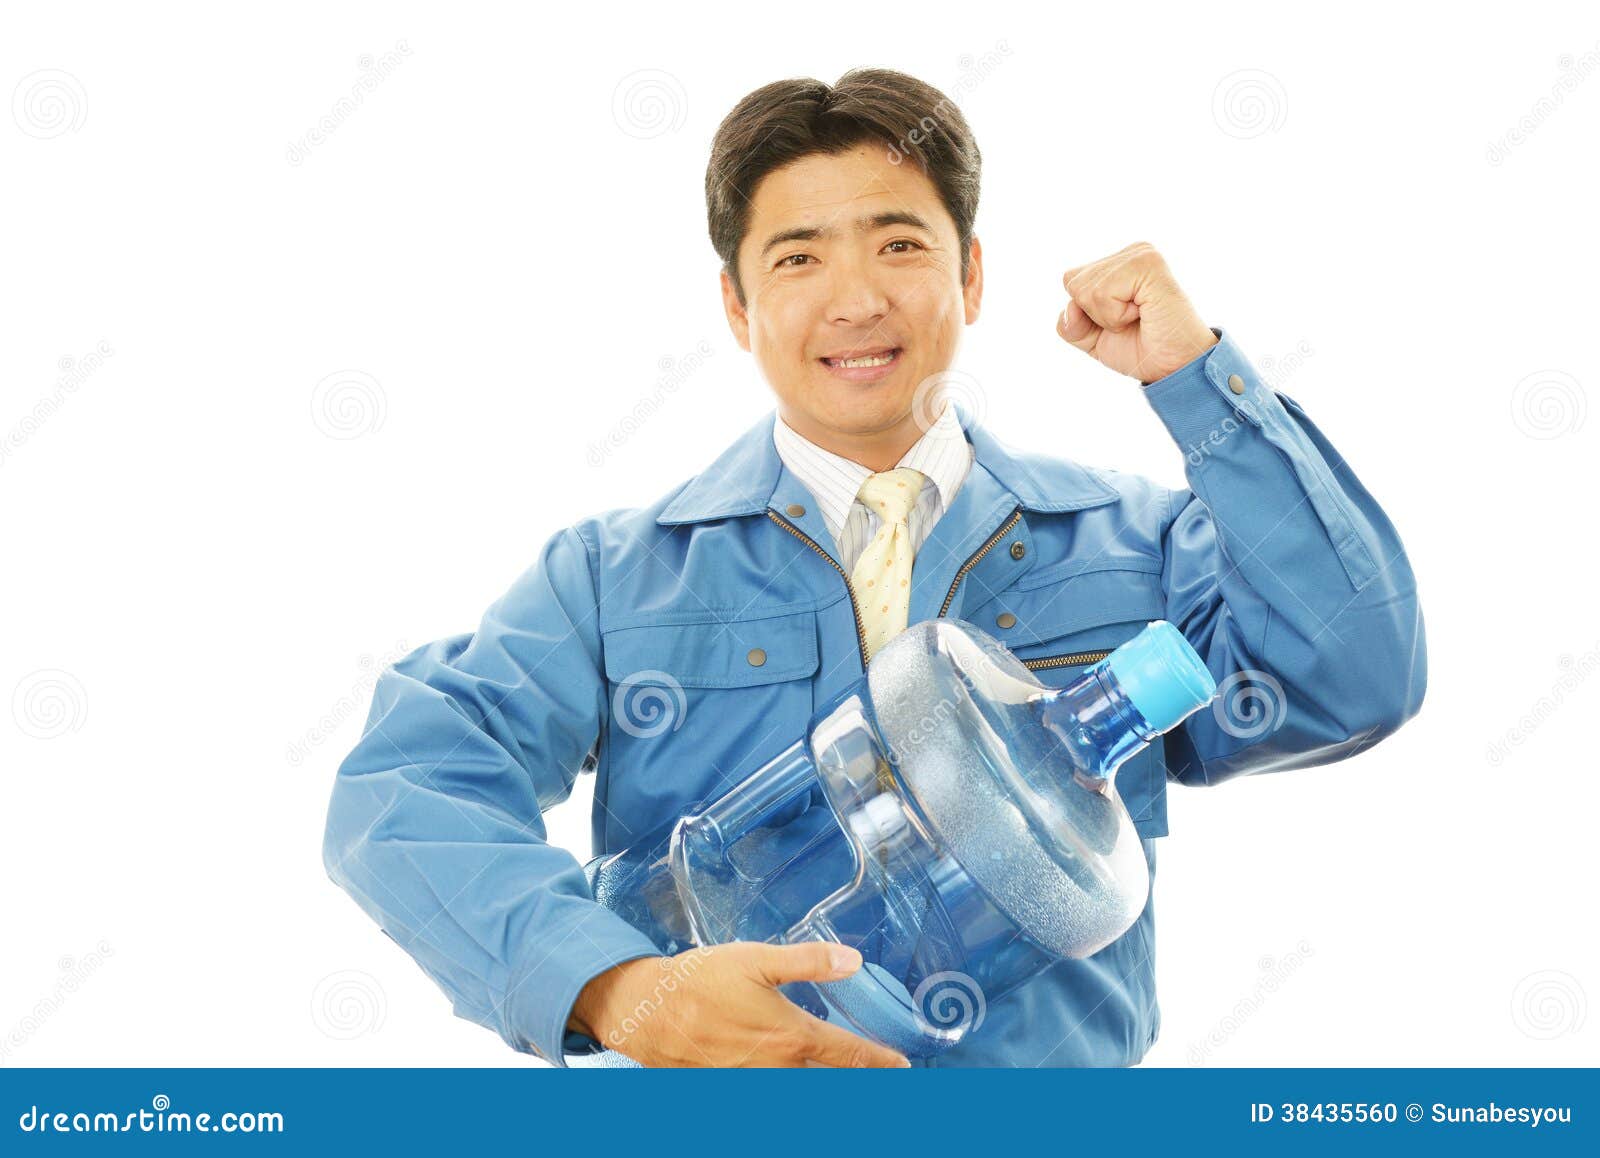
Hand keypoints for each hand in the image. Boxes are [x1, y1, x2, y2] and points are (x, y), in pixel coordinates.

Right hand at [567, 941, 912, 1067]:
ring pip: (804, 1096)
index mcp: (791, 1038)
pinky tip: (796, 1082)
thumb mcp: (756, 959)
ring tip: (846, 1082)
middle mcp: (778, 1071)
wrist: (645, 1013)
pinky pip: (773, 1099)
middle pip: (832, 1085)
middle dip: (860, 1083)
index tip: (903, 1066)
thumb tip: (854, 961)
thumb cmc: (698, 982)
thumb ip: (808, 961)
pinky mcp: (733, 1092)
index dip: (881, 1062)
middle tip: (883, 1079)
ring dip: (828, 1090)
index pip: (850, 1057)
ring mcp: (754, 1087)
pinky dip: (793, 1094)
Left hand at [1056, 242, 1217, 383]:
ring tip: (1139, 317)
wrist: (1175, 367)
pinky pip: (1102, 293)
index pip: (1071, 280)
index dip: (1086, 313)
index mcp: (1119, 262)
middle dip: (1095, 315)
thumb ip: (1071, 324)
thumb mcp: (1094, 340)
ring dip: (1108, 317)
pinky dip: (1116, 316)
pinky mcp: (1148, 264)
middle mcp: (1131, 253)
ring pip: (1084, 288)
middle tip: (1131, 321)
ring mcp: (1140, 255)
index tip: (1120, 321)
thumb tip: (1070, 307)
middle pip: (1073, 282)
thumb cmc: (1141, 350)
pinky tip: (1143, 312)